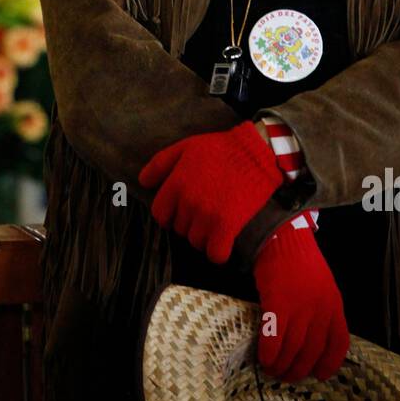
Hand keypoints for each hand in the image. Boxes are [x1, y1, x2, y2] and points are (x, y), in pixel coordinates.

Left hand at [139, 121, 285, 263]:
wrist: (256, 154)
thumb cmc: (221, 149)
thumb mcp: (186, 147)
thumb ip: (160, 164)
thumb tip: (142, 182)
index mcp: (176, 184)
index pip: (160, 215)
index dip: (170, 215)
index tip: (181, 211)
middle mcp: (188, 202)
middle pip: (179, 229)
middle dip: (189, 223)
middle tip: (204, 212)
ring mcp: (207, 216)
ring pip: (196, 242)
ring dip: (204, 237)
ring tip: (216, 223)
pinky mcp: (227, 226)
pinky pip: (215, 253)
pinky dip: (218, 252)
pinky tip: (224, 243)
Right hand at [253, 220, 348, 380]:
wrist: (282, 238)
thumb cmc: (299, 260)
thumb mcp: (322, 285)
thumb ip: (321, 310)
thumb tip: (310, 337)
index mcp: (334, 305)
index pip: (338, 343)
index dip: (329, 363)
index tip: (320, 375)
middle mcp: (320, 310)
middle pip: (312, 352)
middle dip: (298, 370)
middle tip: (286, 376)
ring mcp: (300, 308)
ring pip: (292, 350)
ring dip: (281, 365)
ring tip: (272, 370)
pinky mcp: (278, 304)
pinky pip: (274, 339)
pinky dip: (268, 353)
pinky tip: (262, 358)